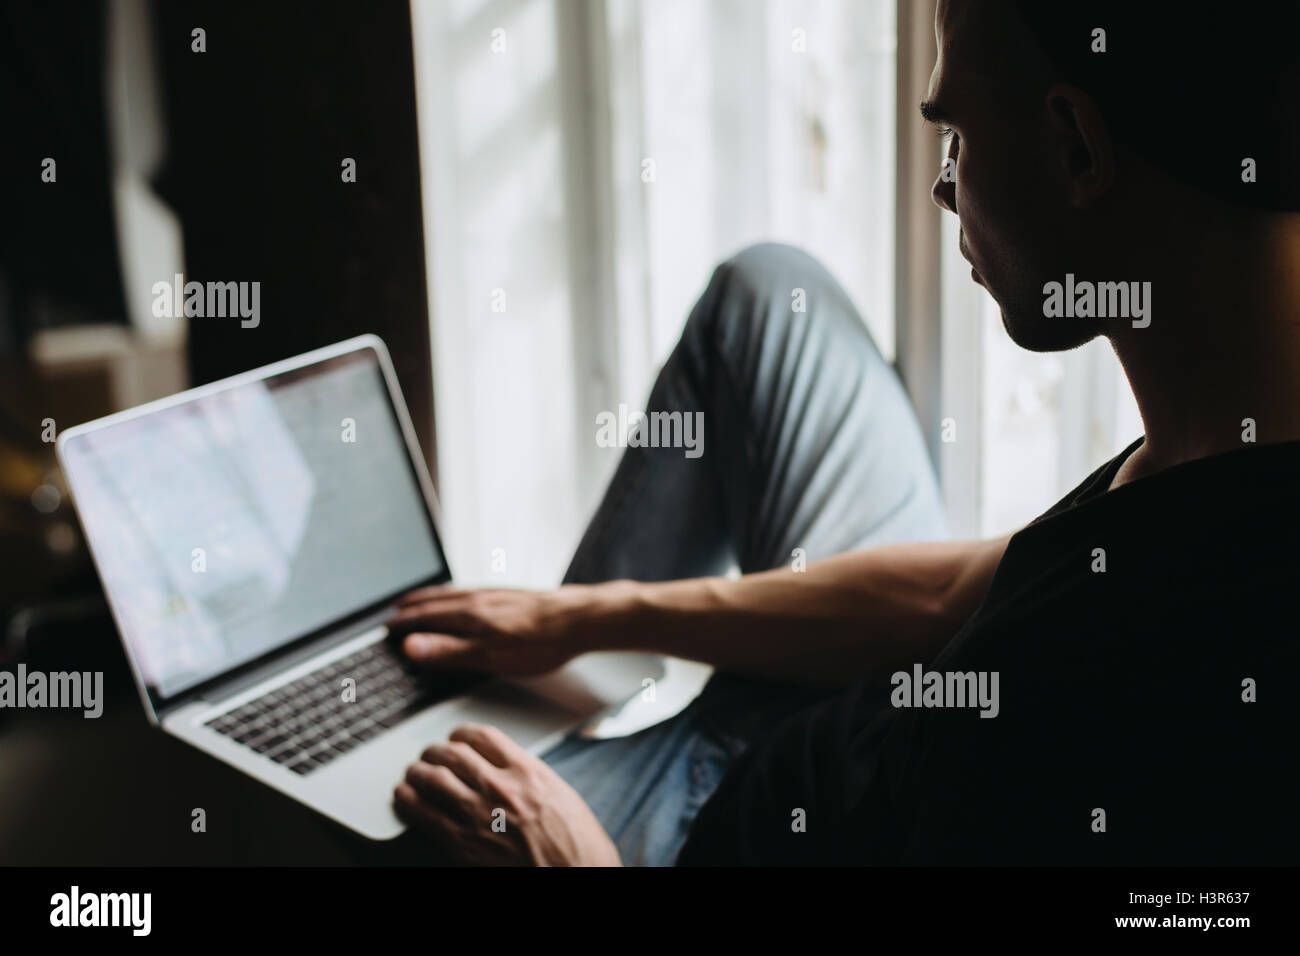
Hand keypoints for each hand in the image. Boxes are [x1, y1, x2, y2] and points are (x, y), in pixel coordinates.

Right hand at [386, 583, 618, 675]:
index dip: (406, 623)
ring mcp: (497, 595)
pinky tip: (467, 599)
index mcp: (470, 614)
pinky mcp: (513, 595)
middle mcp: (480, 599)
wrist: (580, 619)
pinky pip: (474, 592)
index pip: (427, 617)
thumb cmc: (540, 642)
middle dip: (415, 606)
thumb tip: (410, 646)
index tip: (388, 626)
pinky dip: (458, 594)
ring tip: (423, 600)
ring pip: (456, 594)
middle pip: (439, 600)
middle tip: (397, 609)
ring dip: (434, 597)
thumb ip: (449, 652)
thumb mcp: (489, 656)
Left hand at [394, 723, 621, 865]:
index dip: (462, 734)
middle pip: (452, 753)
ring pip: (433, 778)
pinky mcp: (463, 843)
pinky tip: (404, 797)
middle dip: (435, 752)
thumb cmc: (578, 846)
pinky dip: (408, 801)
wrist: (577, 878)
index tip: (456, 738)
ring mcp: (480, 814)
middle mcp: (501, 787)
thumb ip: (528, 779)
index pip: (483, 737)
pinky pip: (424, 814)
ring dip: (417, 772)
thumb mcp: (560, 796)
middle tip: (429, 755)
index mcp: (528, 772)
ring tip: (412, 773)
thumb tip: (506, 771)